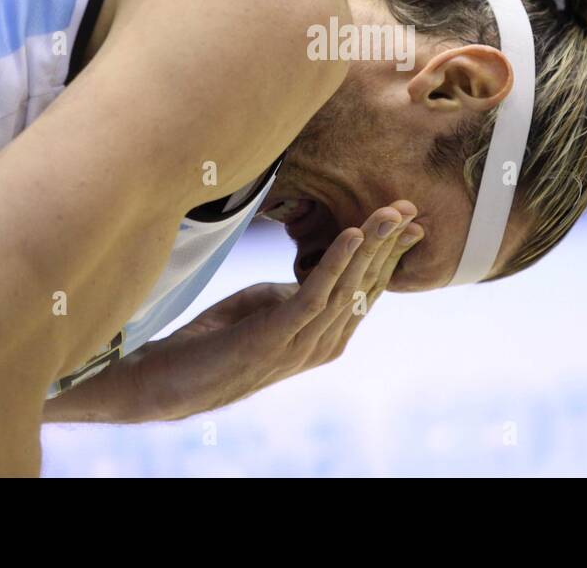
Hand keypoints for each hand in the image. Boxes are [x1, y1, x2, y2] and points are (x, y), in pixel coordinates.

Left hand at [138, 201, 421, 420]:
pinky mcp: (277, 336)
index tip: (409, 218)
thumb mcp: (269, 306)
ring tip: (388, 214)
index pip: (370, 288)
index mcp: (326, 335)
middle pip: (368, 285)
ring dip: (370, 246)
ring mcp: (302, 343)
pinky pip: (315, 294)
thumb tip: (322, 270)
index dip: (390, 252)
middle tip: (410, 207)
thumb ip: (300, 291)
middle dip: (390, 244)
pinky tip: (351, 234)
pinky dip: (335, 262)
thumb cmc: (220, 339)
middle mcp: (324, 343)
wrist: (176, 379)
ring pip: (349, 287)